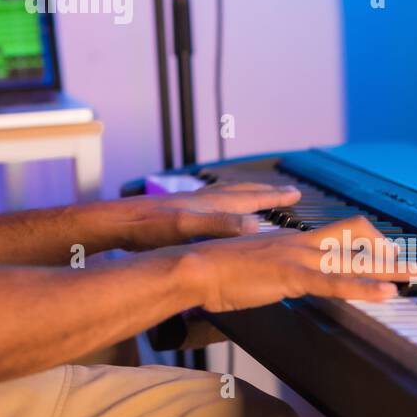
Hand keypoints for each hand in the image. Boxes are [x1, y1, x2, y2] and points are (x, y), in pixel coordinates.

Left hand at [115, 180, 302, 250]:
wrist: (121, 223)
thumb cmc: (151, 225)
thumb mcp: (189, 225)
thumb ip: (221, 223)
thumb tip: (255, 225)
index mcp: (213, 202)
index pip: (253, 196)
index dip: (275, 196)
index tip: (295, 193)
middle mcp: (206, 200)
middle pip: (244, 191)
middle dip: (266, 192)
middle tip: (285, 192)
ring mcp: (194, 205)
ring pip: (229, 196)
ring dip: (248, 196)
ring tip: (259, 198)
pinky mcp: (183, 214)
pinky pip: (215, 205)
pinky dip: (228, 207)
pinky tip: (221, 216)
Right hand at [181, 216, 416, 313]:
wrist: (195, 266)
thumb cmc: (216, 271)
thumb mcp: (254, 267)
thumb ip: (274, 270)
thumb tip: (285, 279)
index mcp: (291, 240)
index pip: (339, 234)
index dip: (368, 243)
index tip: (387, 254)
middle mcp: (300, 242)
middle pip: (356, 235)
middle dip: (389, 249)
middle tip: (415, 264)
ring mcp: (298, 257)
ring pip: (355, 258)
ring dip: (391, 268)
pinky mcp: (291, 276)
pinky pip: (336, 282)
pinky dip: (365, 288)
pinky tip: (386, 294)